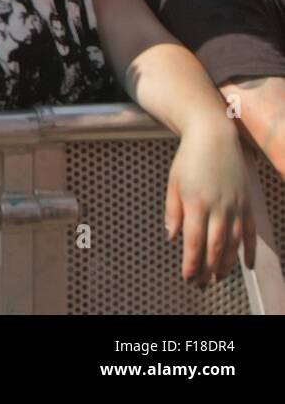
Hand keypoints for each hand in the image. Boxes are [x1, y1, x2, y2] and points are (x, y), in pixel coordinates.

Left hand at [166, 120, 254, 284]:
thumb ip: (173, 211)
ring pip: (233, 243)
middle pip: (215, 247)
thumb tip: (172, 237)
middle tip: (201, 284)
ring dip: (227, 264)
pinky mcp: (246, 203)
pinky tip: (245, 266)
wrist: (214, 136)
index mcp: (195, 203)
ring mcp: (235, 206)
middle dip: (207, 268)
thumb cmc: (188, 159)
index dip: (191, 262)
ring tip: (218, 278)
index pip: (193, 241)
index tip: (187, 277)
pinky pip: (249, 232)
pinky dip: (248, 251)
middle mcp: (218, 207)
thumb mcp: (173, 183)